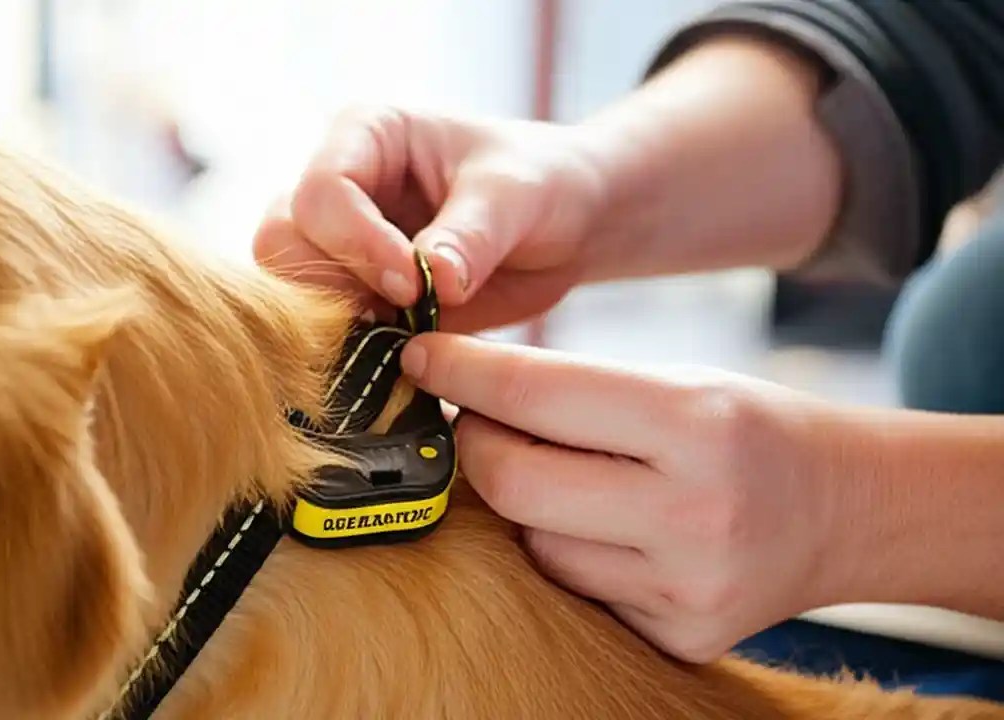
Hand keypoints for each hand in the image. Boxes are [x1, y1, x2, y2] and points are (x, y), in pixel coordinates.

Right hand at [252, 106, 616, 331]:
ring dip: (336, 322)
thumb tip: (433, 280)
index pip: (322, 190)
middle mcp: (338, 185)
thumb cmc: (541, 182)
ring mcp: (339, 242)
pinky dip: (351, 348)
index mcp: (366, 134)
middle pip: (283, 239)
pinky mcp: (356, 293)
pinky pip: (325, 327)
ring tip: (400, 336)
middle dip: (331, 286)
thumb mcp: (515, 195)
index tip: (412, 283)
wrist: (566, 227)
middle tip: (395, 317)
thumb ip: (469, 234)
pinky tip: (398, 354)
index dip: (356, 242)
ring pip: (290, 288)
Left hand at [400, 333, 858, 662]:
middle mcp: (692, 512)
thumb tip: (454, 390)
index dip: (460, 372)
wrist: (845, 509)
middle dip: (473, 441)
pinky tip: (599, 524)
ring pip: (533, 542)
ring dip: (520, 502)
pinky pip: (572, 587)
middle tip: (476, 418)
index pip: (535, 394)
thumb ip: (572, 391)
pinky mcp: (679, 636)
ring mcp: (685, 588)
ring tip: (561, 471)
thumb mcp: (675, 382)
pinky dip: (564, 549)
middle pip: (511, 481)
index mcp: (695, 424)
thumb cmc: (748, 428)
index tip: (417, 358)